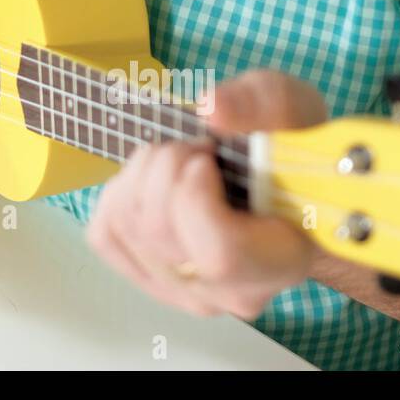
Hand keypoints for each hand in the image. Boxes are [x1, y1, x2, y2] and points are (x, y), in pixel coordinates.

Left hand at [87, 70, 327, 318]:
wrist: (287, 190)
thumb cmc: (293, 158)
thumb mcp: (293, 111)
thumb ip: (262, 106)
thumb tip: (212, 108)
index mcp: (279, 262)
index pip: (218, 254)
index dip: (196, 193)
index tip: (209, 156)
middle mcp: (229, 293)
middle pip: (160, 232)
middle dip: (167, 165)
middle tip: (196, 146)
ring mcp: (185, 291)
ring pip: (127, 228)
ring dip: (141, 172)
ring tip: (177, 157)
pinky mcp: (150, 278)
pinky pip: (106, 235)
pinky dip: (118, 194)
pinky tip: (151, 180)